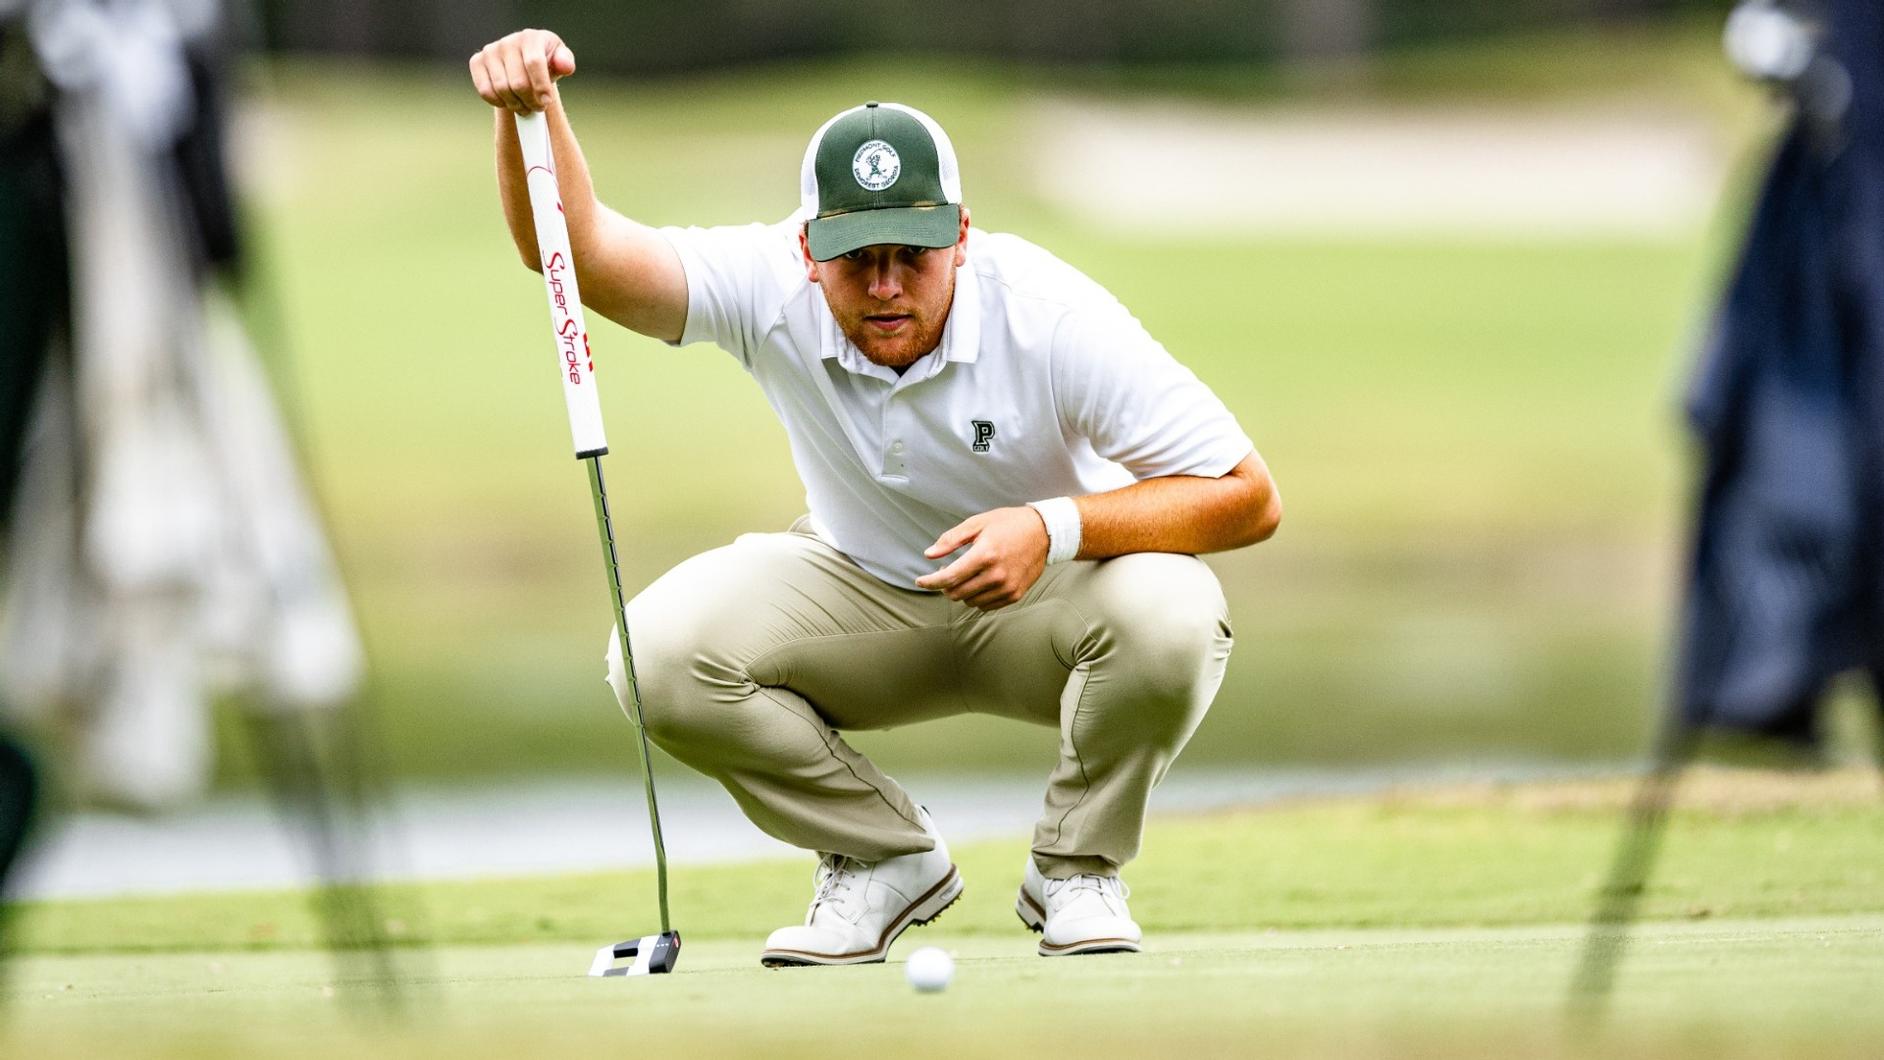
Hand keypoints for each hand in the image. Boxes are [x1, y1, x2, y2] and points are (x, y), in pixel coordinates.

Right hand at [469, 29, 575, 113]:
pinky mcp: (477, 62)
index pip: (534, 63)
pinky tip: (509, 102)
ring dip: (516, 104)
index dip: (541, 86)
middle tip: (537, 107)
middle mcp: (508, 42)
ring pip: (502, 89)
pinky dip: (499, 102)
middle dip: (530, 101)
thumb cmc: (546, 63)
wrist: (526, 63)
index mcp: (531, 38)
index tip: (546, 101)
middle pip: (518, 82)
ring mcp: (490, 51)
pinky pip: (485, 91)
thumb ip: (565, 62)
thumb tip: (565, 65)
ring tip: (526, 106)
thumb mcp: (560, 61)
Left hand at [915, 507, 1050, 610]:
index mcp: (985, 555)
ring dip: (962, 591)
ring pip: (970, 601)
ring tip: (967, 575)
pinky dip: (977, 597)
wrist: (1044, 533)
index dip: (930, 582)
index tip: (920, 581)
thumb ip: (951, 540)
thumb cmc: (1008, 524)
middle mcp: (996, 575)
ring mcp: (1006, 587)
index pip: (949, 577)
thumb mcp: (977, 523)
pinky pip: (986, 605)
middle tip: (946, 572)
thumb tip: (929, 554)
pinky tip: (980, 582)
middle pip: (956, 593)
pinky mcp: (1015, 594)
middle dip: (945, 585)